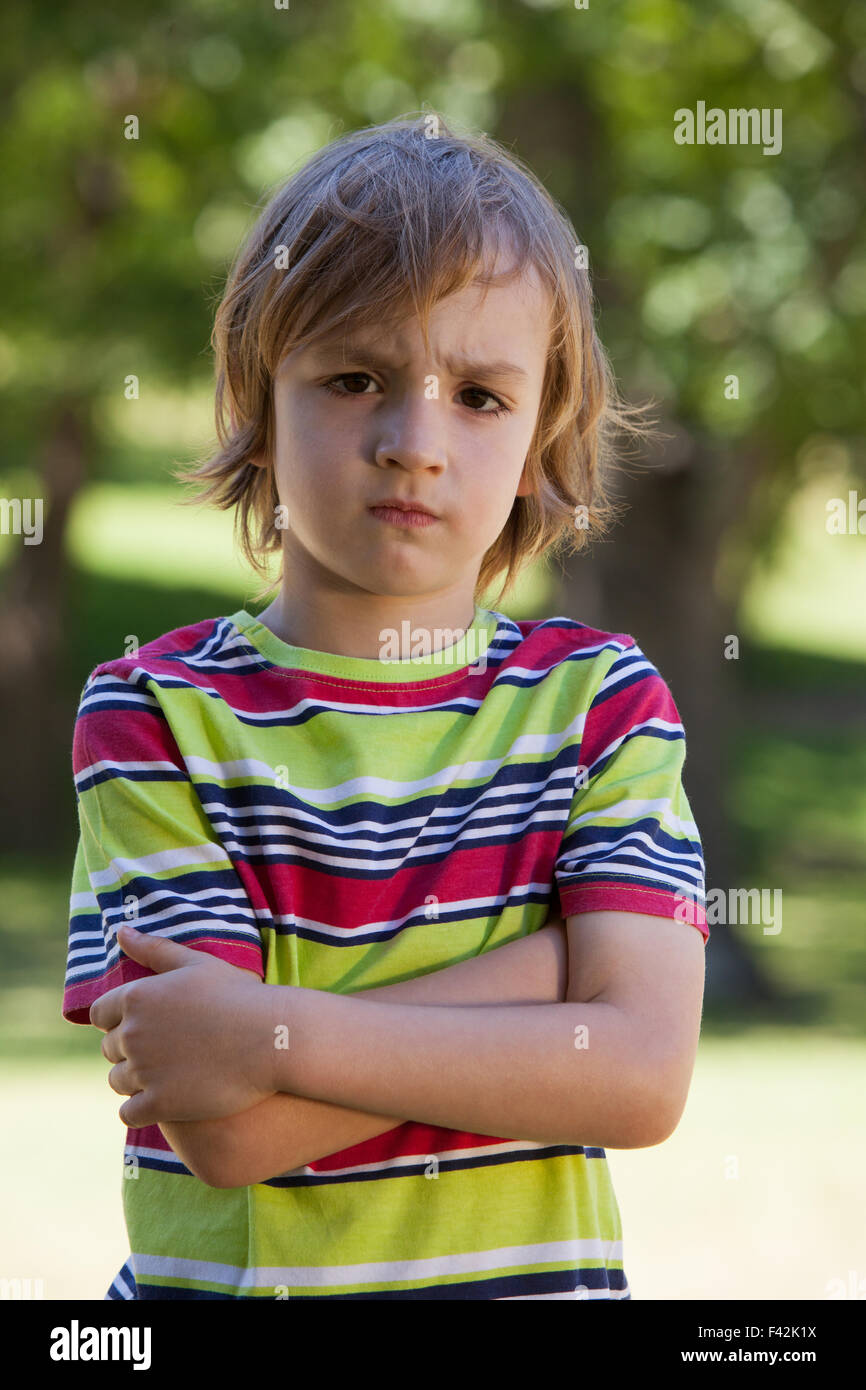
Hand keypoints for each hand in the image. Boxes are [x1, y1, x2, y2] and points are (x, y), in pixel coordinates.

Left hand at [89, 925, 278, 1126]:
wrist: (273, 1039)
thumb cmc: (238, 996)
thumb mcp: (196, 963)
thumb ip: (153, 949)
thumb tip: (121, 930)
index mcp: (136, 997)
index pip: (100, 1015)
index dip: (119, 1020)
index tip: (147, 1025)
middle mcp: (133, 1034)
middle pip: (109, 1049)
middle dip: (130, 1050)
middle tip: (166, 1050)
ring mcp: (145, 1071)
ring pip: (117, 1082)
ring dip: (135, 1080)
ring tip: (169, 1074)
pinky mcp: (160, 1103)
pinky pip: (129, 1114)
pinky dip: (142, 1109)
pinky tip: (166, 1101)